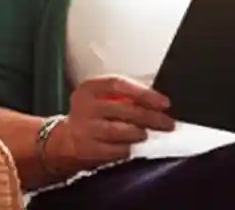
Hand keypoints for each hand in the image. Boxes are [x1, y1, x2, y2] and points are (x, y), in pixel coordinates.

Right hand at [50, 75, 175, 171]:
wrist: (66, 140)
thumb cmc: (95, 115)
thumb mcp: (104, 98)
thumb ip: (127, 96)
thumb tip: (159, 104)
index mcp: (90, 88)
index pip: (119, 85)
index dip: (144, 94)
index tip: (164, 103)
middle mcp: (84, 106)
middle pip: (124, 109)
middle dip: (151, 117)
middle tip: (168, 123)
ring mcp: (83, 128)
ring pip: (119, 131)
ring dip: (140, 133)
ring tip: (149, 134)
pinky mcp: (86, 149)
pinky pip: (114, 149)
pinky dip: (128, 148)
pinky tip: (134, 146)